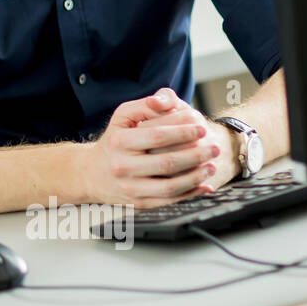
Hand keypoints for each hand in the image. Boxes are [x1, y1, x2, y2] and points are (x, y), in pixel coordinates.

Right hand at [79, 88, 222, 208]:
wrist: (92, 173)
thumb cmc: (115, 140)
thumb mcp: (124, 117)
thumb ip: (146, 105)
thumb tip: (162, 101)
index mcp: (120, 142)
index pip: (157, 136)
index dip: (183, 131)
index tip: (201, 127)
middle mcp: (122, 166)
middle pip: (167, 163)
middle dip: (196, 155)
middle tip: (214, 147)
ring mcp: (130, 187)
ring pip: (170, 186)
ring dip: (196, 176)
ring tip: (211, 165)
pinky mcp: (138, 204)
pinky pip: (169, 202)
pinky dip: (190, 195)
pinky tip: (204, 186)